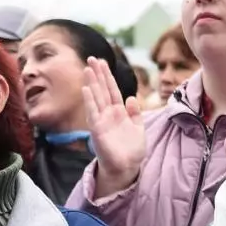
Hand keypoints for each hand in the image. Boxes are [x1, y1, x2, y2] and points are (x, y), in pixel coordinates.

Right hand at [83, 57, 145, 196]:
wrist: (127, 168)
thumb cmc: (132, 150)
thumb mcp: (138, 128)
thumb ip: (135, 113)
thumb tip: (130, 98)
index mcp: (118, 112)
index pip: (112, 90)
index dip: (107, 76)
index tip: (102, 62)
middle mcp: (108, 114)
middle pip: (102, 90)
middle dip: (97, 74)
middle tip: (91, 57)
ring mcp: (102, 121)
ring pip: (96, 98)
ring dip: (92, 83)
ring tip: (87, 68)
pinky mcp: (98, 130)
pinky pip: (93, 113)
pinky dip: (90, 101)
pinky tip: (86, 89)